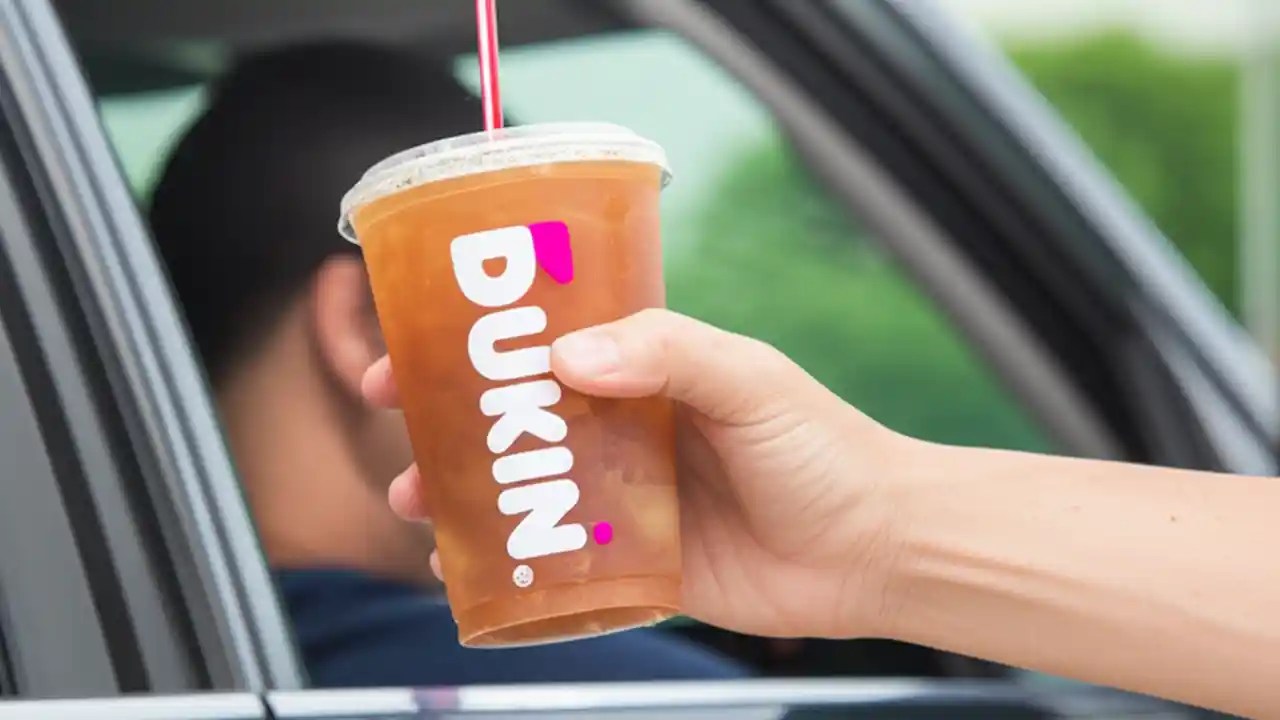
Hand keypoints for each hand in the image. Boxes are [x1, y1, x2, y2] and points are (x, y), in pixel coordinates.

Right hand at [363, 309, 907, 638]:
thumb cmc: (825, 450)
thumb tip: (571, 356)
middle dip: (451, 419)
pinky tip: (466, 564)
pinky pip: (558, 562)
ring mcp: (627, 501)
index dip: (484, 342)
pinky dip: (509, 561)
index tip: (424, 340)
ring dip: (465, 493)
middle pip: (520, 419)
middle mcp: (627, 431)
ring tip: (415, 500)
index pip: (548, 344)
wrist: (875, 549)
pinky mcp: (636, 566)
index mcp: (649, 371)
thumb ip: (667, 352)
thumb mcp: (749, 378)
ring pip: (526, 491)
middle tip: (398, 422)